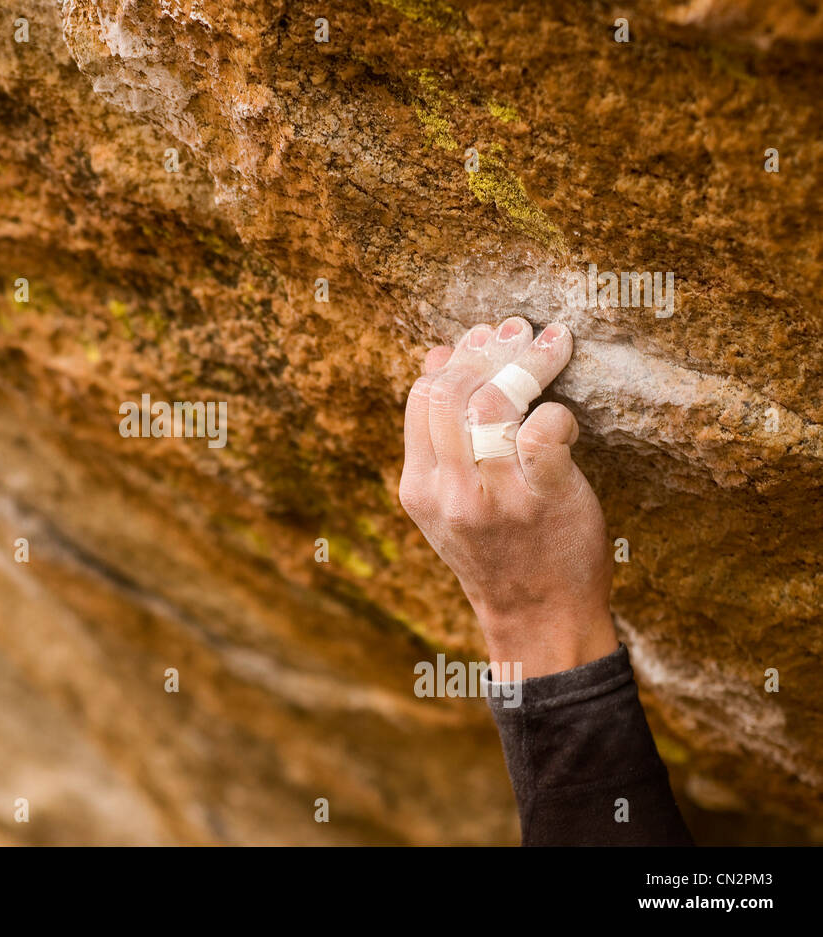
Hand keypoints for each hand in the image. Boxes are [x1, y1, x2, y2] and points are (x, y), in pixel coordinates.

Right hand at [397, 317, 617, 677]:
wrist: (538, 617)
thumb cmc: (499, 551)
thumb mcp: (447, 502)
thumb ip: (440, 440)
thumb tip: (438, 358)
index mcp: (418, 487)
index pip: (421, 398)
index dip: (454, 358)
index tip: (483, 339)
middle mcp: (449, 492)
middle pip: (451, 393)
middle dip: (487, 349)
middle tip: (518, 331)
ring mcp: (495, 498)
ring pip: (492, 404)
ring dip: (526, 364)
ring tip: (551, 348)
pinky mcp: (544, 501)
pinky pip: (543, 431)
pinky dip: (557, 413)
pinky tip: (565, 419)